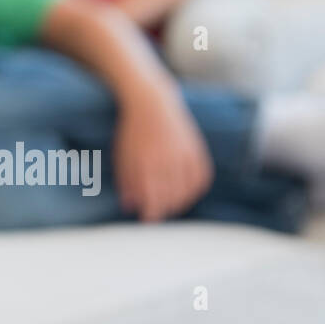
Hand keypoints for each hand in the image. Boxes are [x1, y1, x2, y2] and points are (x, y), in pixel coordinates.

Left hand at [113, 81, 213, 221]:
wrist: (152, 103)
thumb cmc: (132, 133)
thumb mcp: (123, 156)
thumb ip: (126, 182)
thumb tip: (130, 207)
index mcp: (146, 161)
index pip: (153, 196)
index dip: (152, 212)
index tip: (148, 220)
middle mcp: (168, 159)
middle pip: (171, 197)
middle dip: (163, 209)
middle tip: (157, 213)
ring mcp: (185, 153)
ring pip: (188, 190)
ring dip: (179, 202)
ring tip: (170, 205)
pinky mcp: (197, 149)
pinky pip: (201, 178)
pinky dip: (195, 190)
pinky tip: (186, 192)